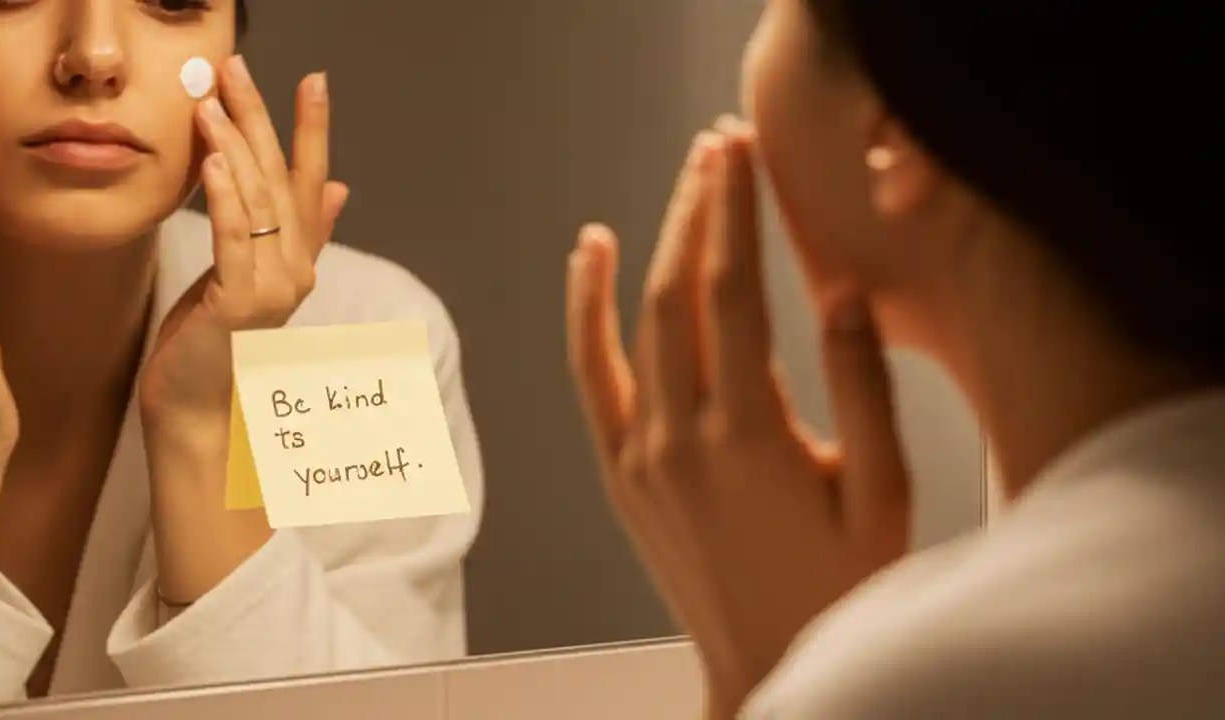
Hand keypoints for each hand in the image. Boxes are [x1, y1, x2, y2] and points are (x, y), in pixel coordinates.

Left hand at [138, 55, 347, 438]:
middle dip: (261, 119)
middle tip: (237, 69)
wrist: (200, 408)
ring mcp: (273, 288)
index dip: (312, 130)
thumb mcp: (255, 276)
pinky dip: (226, 197)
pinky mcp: (240, 303)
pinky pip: (235, 239)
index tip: (314, 82)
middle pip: (280, 180)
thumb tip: (339, 187)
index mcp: (300, 259)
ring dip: (234, 146)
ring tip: (211, 101)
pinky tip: (213, 159)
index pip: (310, 180)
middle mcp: (296, 270)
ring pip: (256, 202)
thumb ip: (302, 232)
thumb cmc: (218, 343)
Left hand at [566, 119, 909, 716]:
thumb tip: (843, 298)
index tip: (739, 152)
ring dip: (653, 247)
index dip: (735, 212)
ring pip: (634, 326)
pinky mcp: (620, 474)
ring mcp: (640, 457)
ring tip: (680, 185)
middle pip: (679, 293)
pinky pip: (590, 378)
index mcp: (750, 436)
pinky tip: (588, 263)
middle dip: (698, 210)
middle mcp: (682, 438)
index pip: (737, 292)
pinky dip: (584, 313)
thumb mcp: (884, 498)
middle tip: (718, 148)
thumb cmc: (837, 593)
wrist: (767, 669)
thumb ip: (864, 393)